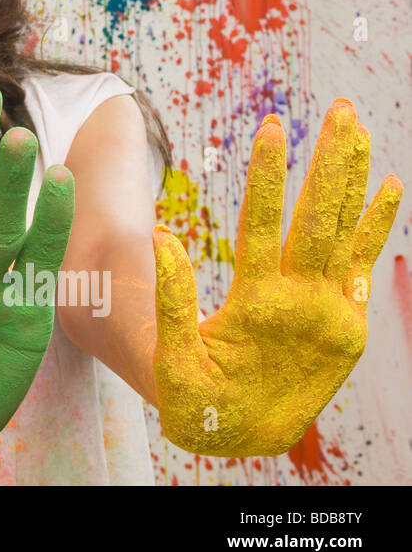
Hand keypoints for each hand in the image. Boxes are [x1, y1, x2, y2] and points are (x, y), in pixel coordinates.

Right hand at [152, 99, 402, 455]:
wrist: (247, 442)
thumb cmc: (199, 399)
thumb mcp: (171, 358)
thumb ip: (169, 297)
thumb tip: (163, 236)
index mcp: (259, 307)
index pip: (263, 225)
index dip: (266, 175)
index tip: (270, 129)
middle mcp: (305, 304)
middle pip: (319, 218)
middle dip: (329, 160)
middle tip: (340, 110)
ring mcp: (333, 312)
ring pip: (347, 233)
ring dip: (353, 179)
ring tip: (359, 131)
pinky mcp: (348, 323)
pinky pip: (364, 263)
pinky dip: (376, 225)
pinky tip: (388, 187)